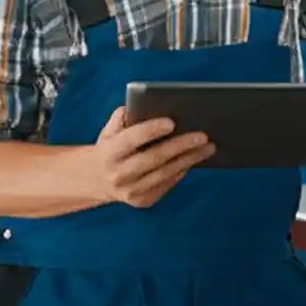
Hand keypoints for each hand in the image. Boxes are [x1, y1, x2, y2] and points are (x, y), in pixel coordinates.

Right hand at [84, 106, 214, 208]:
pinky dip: (182, 171)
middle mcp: (118, 175)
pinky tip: (195, 158)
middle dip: (180, 146)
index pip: (130, 140)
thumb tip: (145, 104)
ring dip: (189, 160)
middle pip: (153, 159)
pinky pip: (166, 184)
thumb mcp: (109, 131)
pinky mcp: (142, 201)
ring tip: (208, 147)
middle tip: (203, 135)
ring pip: (164, 174)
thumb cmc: (111, 147)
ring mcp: (130, 191)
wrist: (96, 180)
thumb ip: (123, 117)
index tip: (172, 122)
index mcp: (108, 153)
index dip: (150, 130)